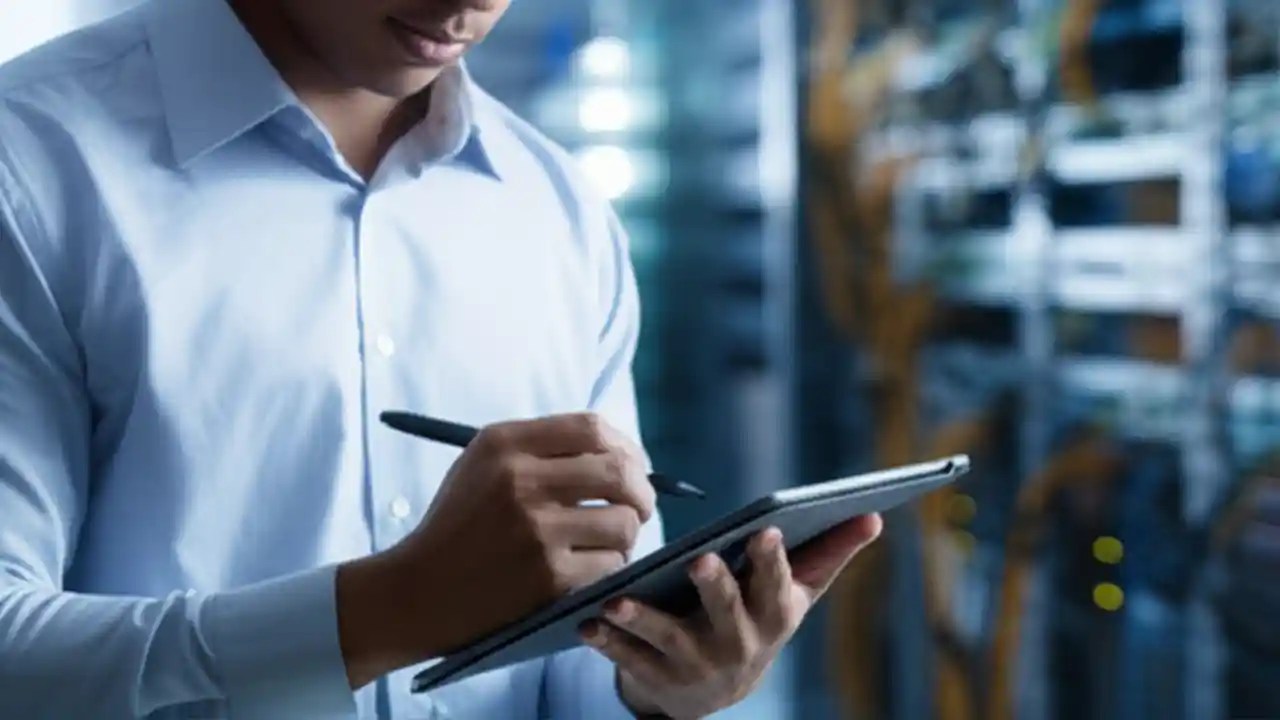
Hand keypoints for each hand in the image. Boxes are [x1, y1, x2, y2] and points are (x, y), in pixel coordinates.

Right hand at [337, 413, 655, 687]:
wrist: (417, 591)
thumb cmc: (458, 526)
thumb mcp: (482, 467)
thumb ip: (540, 448)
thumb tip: (618, 451)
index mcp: (504, 443)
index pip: (591, 427)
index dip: (624, 445)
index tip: (631, 465)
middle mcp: (520, 479)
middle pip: (619, 471)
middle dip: (642, 491)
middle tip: (640, 507)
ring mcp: (536, 529)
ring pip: (623, 522)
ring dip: (627, 534)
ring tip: (609, 542)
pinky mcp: (547, 576)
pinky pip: (610, 564)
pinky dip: (610, 568)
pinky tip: (590, 570)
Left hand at [580, 514, 882, 719]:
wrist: (719, 692)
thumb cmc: (760, 617)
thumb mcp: (796, 593)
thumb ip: (830, 553)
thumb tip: (874, 515)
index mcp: (775, 614)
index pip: (776, 583)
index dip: (771, 561)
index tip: (765, 532)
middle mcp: (740, 642)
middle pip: (727, 611)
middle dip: (715, 587)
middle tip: (700, 560)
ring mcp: (698, 664)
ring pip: (669, 639)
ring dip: (644, 619)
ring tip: (618, 599)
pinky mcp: (659, 680)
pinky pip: (630, 659)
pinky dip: (608, 641)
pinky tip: (587, 621)